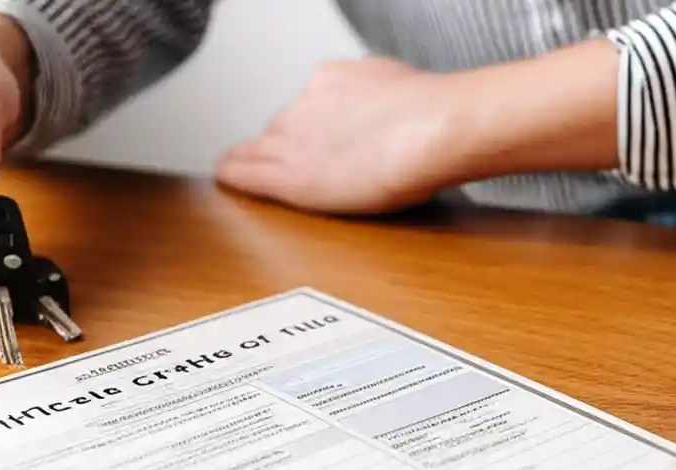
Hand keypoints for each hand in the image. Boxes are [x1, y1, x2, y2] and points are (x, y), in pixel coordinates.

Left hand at [215, 41, 619, 217]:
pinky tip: (230, 186)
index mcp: (336, 78)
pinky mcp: (291, 172)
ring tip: (277, 186)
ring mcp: (295, 136)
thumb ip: (392, 103)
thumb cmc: (444, 118)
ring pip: (263, 151)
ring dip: (267, 167)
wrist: (443, 128)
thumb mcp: (412, 92)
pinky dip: (237, 181)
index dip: (309, 134)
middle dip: (291, 151)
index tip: (318, 148)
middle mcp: (307, 102)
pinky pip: (243, 172)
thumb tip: (418, 114)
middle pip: (281, 129)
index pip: (306, 108)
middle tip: (316, 174)